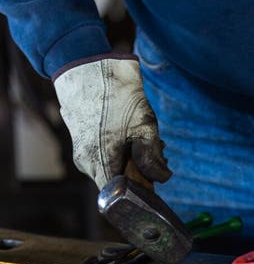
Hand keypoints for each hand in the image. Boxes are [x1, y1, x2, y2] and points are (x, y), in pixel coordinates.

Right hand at [53, 55, 170, 189]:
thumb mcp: (144, 127)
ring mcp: (82, 153)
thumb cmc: (115, 96)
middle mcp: (86, 164)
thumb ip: (153, 158)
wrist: (88, 67)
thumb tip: (161, 178)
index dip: (140, 193)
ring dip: (132, 160)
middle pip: (117, 182)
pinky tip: (133, 134)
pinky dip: (120, 151)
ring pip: (111, 168)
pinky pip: (103, 156)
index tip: (156, 182)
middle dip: (140, 173)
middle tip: (160, 156)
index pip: (120, 196)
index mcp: (100, 164)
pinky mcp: (83, 141)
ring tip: (149, 139)